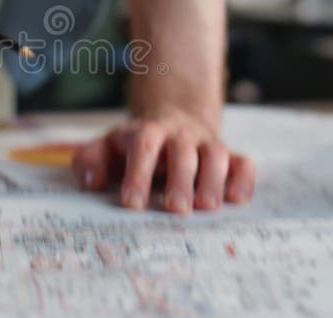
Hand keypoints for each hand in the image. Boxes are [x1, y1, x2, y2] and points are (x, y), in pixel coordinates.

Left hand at [71, 111, 254, 213]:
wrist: (171, 122)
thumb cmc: (132, 147)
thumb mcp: (106, 148)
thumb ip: (89, 161)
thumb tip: (92, 181)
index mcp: (147, 133)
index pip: (143, 147)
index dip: (138, 173)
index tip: (132, 203)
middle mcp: (179, 136)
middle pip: (182, 152)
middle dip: (180, 180)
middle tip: (175, 209)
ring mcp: (206, 144)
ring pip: (216, 155)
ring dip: (214, 180)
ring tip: (207, 207)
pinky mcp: (228, 157)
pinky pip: (243, 163)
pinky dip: (244, 179)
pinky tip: (237, 200)